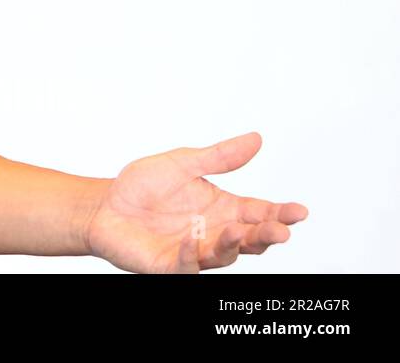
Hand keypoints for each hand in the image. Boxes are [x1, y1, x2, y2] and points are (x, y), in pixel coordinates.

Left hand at [84, 131, 308, 272]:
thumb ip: (219, 157)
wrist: (104, 204)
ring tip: (238, 232)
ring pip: (223, 255)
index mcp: (223, 209)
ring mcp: (194, 252)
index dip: (280, 213)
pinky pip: (184, 266)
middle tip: (281, 230)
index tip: (300, 210)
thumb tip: (256, 138)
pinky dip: (189, 255)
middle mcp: (214, 233)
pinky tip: (189, 241)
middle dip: (266, 235)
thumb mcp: (182, 163)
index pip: (259, 212)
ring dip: (233, 245)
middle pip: (249, 239)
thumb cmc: (142, 186)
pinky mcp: (168, 266)